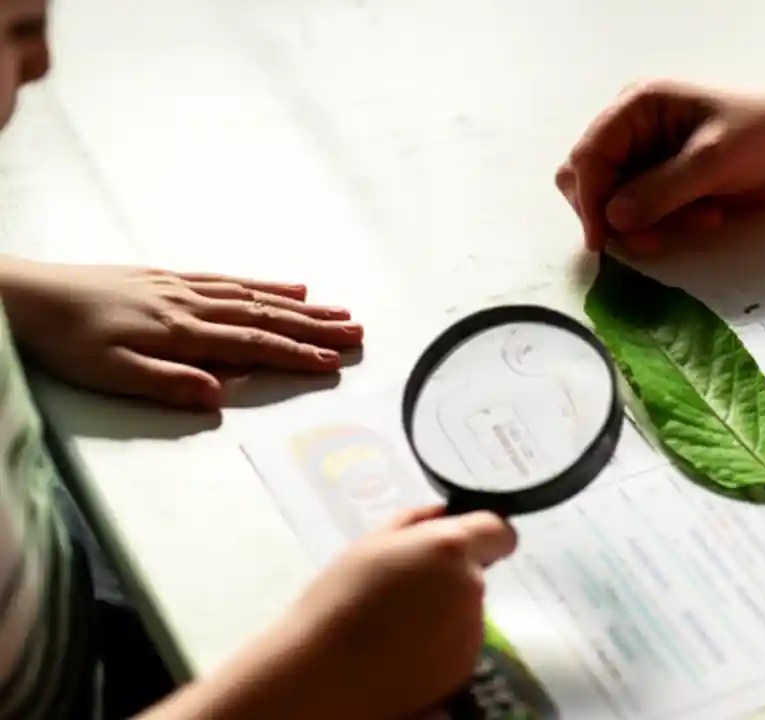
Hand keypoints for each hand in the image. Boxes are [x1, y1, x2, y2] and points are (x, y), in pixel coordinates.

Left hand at [0, 260, 362, 408]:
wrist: (26, 295)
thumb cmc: (66, 342)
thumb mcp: (110, 374)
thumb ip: (167, 383)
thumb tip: (219, 394)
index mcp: (181, 333)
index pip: (251, 345)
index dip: (295, 354)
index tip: (334, 363)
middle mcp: (191, 305)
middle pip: (265, 316)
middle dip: (315, 327)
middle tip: (358, 333)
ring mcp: (183, 287)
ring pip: (254, 296)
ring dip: (301, 306)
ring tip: (339, 311)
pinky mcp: (169, 276)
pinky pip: (228, 278)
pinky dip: (264, 283)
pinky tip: (287, 286)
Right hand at [286, 508, 516, 717]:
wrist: (323, 674)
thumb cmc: (338, 600)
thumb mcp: (369, 544)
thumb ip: (415, 521)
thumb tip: (443, 514)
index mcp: (450, 547)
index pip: (500, 532)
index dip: (484, 537)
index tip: (460, 548)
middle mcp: (472, 586)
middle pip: (476, 573)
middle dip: (450, 578)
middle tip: (405, 592)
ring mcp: (473, 631)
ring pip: (467, 610)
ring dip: (444, 613)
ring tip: (397, 626)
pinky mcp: (465, 668)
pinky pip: (459, 644)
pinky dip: (439, 645)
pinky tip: (401, 652)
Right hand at [556, 81, 764, 250]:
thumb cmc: (761, 134)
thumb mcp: (712, 161)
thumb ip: (661, 190)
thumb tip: (612, 218)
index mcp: (636, 106)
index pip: (588, 156)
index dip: (589, 200)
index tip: (601, 239)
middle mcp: (630, 130)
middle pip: (586, 181)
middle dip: (612, 216)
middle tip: (651, 240)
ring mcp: (642, 157)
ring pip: (611, 205)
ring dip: (647, 224)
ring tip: (699, 219)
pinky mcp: (658, 183)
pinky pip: (641, 215)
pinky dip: (666, 225)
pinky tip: (706, 216)